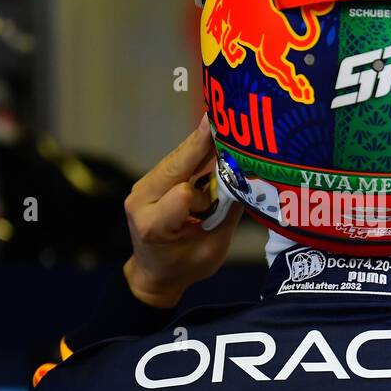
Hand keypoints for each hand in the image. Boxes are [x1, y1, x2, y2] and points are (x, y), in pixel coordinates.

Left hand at [123, 116, 241, 307]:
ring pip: (176, 159)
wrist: (153, 273)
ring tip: (219, 121)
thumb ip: (227, 214)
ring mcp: (143, 188)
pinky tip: (211, 134)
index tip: (227, 172)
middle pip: (176, 166)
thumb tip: (249, 179)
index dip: (206, 189)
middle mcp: (141, 201)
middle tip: (219, 118)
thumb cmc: (185, 267)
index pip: (182, 195)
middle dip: (200, 145)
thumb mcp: (212, 250)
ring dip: (200, 144)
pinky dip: (195, 151)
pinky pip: (176, 161)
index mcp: (154, 226)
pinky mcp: (150, 180)